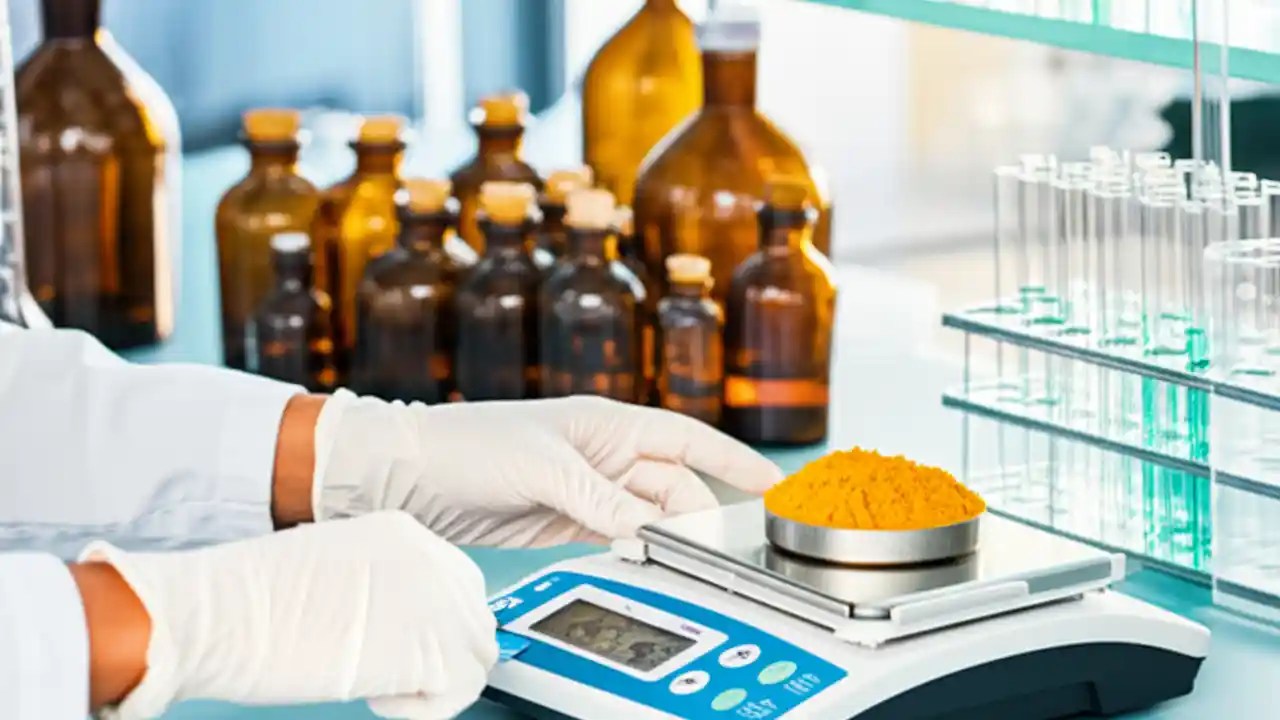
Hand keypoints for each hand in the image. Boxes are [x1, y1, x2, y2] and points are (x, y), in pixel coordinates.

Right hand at [84, 511, 496, 719]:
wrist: (218, 615)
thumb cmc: (247, 599)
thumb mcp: (333, 565)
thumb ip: (380, 584)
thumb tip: (397, 622)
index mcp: (405, 534)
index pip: (457, 583)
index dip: (435, 623)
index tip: (406, 646)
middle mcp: (431, 561)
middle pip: (475, 619)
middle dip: (444, 654)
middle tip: (396, 673)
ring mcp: (435, 604)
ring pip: (476, 657)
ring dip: (435, 682)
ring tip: (382, 686)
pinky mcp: (428, 651)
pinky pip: (459, 692)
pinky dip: (424, 708)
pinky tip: (378, 697)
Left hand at [314, 392, 783, 546]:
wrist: (410, 474)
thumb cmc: (469, 443)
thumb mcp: (541, 467)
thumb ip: (599, 497)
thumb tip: (647, 527)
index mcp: (606, 424)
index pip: (685, 439)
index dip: (731, 459)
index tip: (772, 482)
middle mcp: (603, 456)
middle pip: (673, 487)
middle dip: (696, 514)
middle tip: (711, 548)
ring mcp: (586, 490)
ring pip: (648, 516)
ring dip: (664, 536)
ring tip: (679, 559)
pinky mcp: (565, 520)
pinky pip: (617, 535)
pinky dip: (634, 548)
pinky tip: (644, 561)